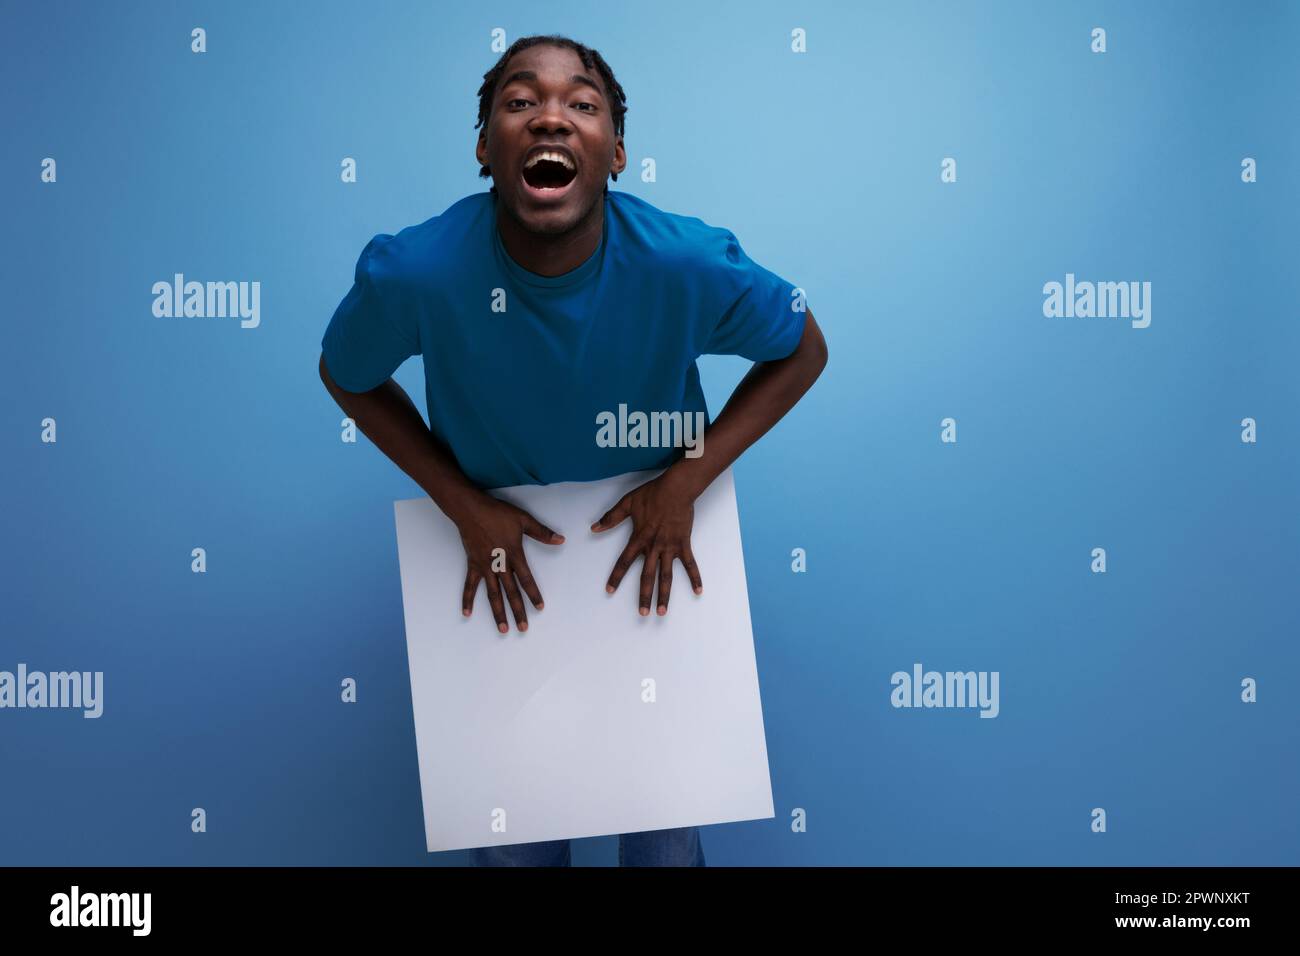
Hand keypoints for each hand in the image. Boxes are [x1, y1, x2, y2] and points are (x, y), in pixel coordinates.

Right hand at [453, 493, 563, 632]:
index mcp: (514, 555)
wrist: (470, 510)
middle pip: (511, 593)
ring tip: (503, 629)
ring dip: (498, 613)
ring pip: (493, 595)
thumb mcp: (523, 520)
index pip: (527, 580)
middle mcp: (500, 566)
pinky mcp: (473, 565)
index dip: (534, 594)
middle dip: (518, 611)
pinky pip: (470, 585)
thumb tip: (560, 540)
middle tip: (523, 628)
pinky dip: (468, 599)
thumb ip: (542, 532)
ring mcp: (485, 567)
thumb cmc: (497, 513)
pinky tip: (467, 613)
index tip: (540, 608)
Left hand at [590, 473, 703, 615]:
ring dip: (664, 595)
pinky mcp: (683, 545)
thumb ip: (611, 517)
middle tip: (642, 613)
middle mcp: (653, 547)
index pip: (624, 562)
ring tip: (662, 611)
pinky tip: (698, 591)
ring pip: (667, 576)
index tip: (610, 590)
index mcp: (639, 539)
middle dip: (644, 596)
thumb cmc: (652, 494)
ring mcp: (670, 548)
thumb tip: (594, 527)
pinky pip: (690, 564)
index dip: (616, 577)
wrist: (676, 489)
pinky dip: (695, 578)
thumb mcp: (627, 503)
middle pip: (647, 576)